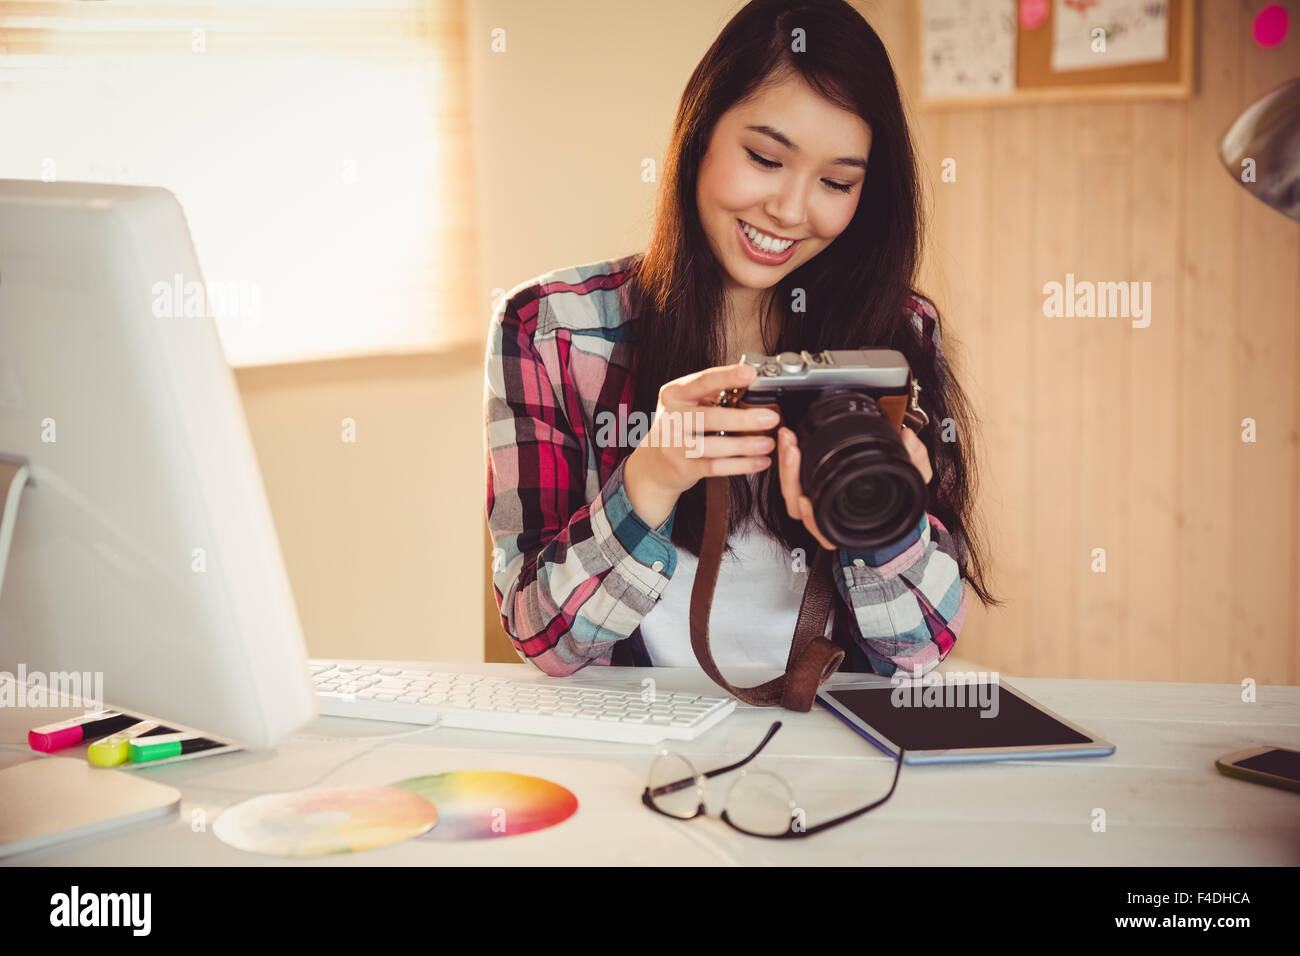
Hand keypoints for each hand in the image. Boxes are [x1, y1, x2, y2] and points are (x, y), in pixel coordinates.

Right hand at [623, 362, 778, 527]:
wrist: (655, 462)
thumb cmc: (680, 426)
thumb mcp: (687, 402)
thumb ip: (712, 393)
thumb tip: (752, 383)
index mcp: (675, 394)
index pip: (703, 381)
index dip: (727, 376)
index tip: (750, 373)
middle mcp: (672, 418)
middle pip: (710, 418)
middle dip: (744, 419)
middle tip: (771, 418)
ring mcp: (675, 445)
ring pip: (714, 446)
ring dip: (745, 446)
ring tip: (768, 443)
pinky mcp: (684, 467)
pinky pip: (716, 467)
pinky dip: (742, 465)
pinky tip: (760, 461)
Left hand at [776, 424, 933, 552]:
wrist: (891, 501)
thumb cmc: (898, 496)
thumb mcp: (914, 479)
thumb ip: (915, 460)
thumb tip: (907, 436)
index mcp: (847, 524)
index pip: (821, 527)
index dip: (810, 517)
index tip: (806, 499)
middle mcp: (827, 515)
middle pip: (796, 505)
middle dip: (790, 475)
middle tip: (792, 448)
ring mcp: (815, 500)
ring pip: (789, 492)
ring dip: (785, 465)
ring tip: (789, 440)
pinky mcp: (809, 484)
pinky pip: (791, 481)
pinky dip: (787, 464)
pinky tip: (789, 446)